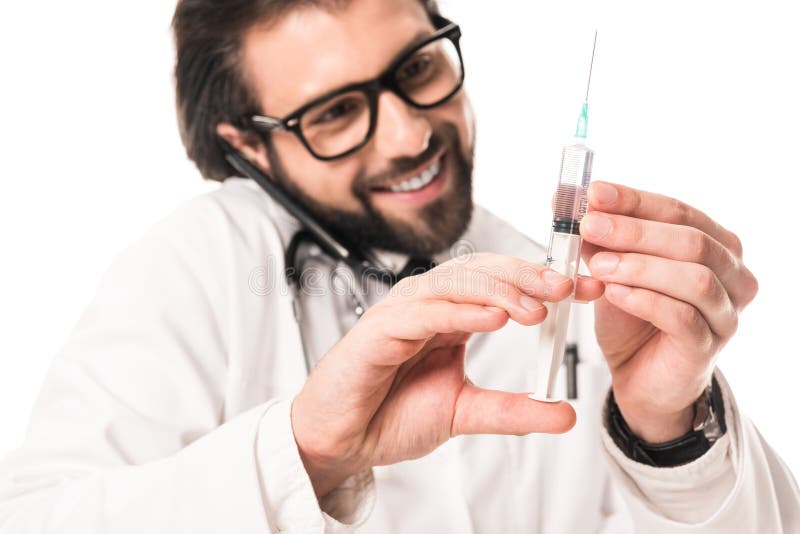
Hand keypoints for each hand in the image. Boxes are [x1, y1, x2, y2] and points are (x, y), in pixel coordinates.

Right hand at [291, 253, 604, 496]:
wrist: (344, 440)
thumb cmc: (391, 415)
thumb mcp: (466, 412)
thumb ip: (513, 410)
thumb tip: (564, 413)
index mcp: (450, 315)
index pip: (501, 284)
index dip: (542, 282)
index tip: (587, 291)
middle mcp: (428, 304)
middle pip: (483, 272)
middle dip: (528, 276)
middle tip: (569, 287)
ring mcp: (402, 311)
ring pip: (456, 283)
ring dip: (500, 290)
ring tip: (537, 307)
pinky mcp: (379, 328)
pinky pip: (424, 311)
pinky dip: (460, 311)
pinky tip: (493, 317)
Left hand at [580, 182, 758, 442]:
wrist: (637, 375)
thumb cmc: (633, 319)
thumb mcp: (612, 269)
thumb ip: (598, 238)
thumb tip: (563, 199)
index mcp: (714, 245)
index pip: (678, 211)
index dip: (635, 200)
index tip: (595, 193)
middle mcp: (731, 275)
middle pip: (691, 241)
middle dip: (635, 231)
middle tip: (590, 227)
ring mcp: (724, 313)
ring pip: (695, 278)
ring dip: (641, 266)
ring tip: (599, 265)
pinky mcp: (706, 347)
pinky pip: (684, 318)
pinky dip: (646, 301)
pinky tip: (615, 294)